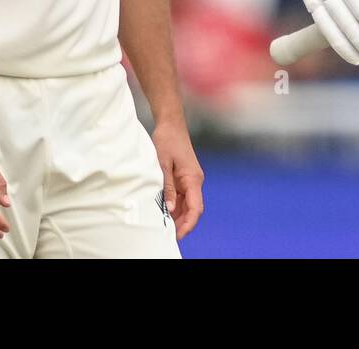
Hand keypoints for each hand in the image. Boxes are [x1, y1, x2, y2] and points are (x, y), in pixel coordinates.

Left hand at [152, 121, 203, 239]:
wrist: (170, 123)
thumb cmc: (167, 140)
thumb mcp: (163, 165)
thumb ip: (167, 187)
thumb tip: (170, 209)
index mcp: (193, 178)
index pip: (196, 208)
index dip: (188, 224)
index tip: (177, 235)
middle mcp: (195, 181)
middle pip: (192, 209)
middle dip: (182, 224)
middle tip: (166, 235)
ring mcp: (189, 180)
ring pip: (187, 204)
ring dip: (177, 216)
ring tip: (162, 226)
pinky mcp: (183, 178)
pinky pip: (181, 197)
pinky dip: (174, 206)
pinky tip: (163, 211)